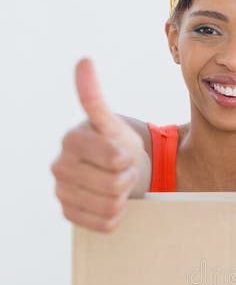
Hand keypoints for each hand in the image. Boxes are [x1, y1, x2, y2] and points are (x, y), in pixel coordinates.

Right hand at [50, 58, 144, 232]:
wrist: (119, 171)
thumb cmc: (116, 144)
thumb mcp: (113, 123)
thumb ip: (95, 97)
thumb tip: (84, 61)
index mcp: (71, 139)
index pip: (114, 158)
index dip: (127, 158)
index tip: (123, 152)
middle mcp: (59, 166)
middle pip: (113, 184)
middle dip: (127, 178)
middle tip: (123, 170)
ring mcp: (62, 192)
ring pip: (110, 206)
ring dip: (123, 196)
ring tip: (118, 184)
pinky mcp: (70, 214)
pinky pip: (104, 223)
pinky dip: (116, 216)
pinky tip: (112, 201)